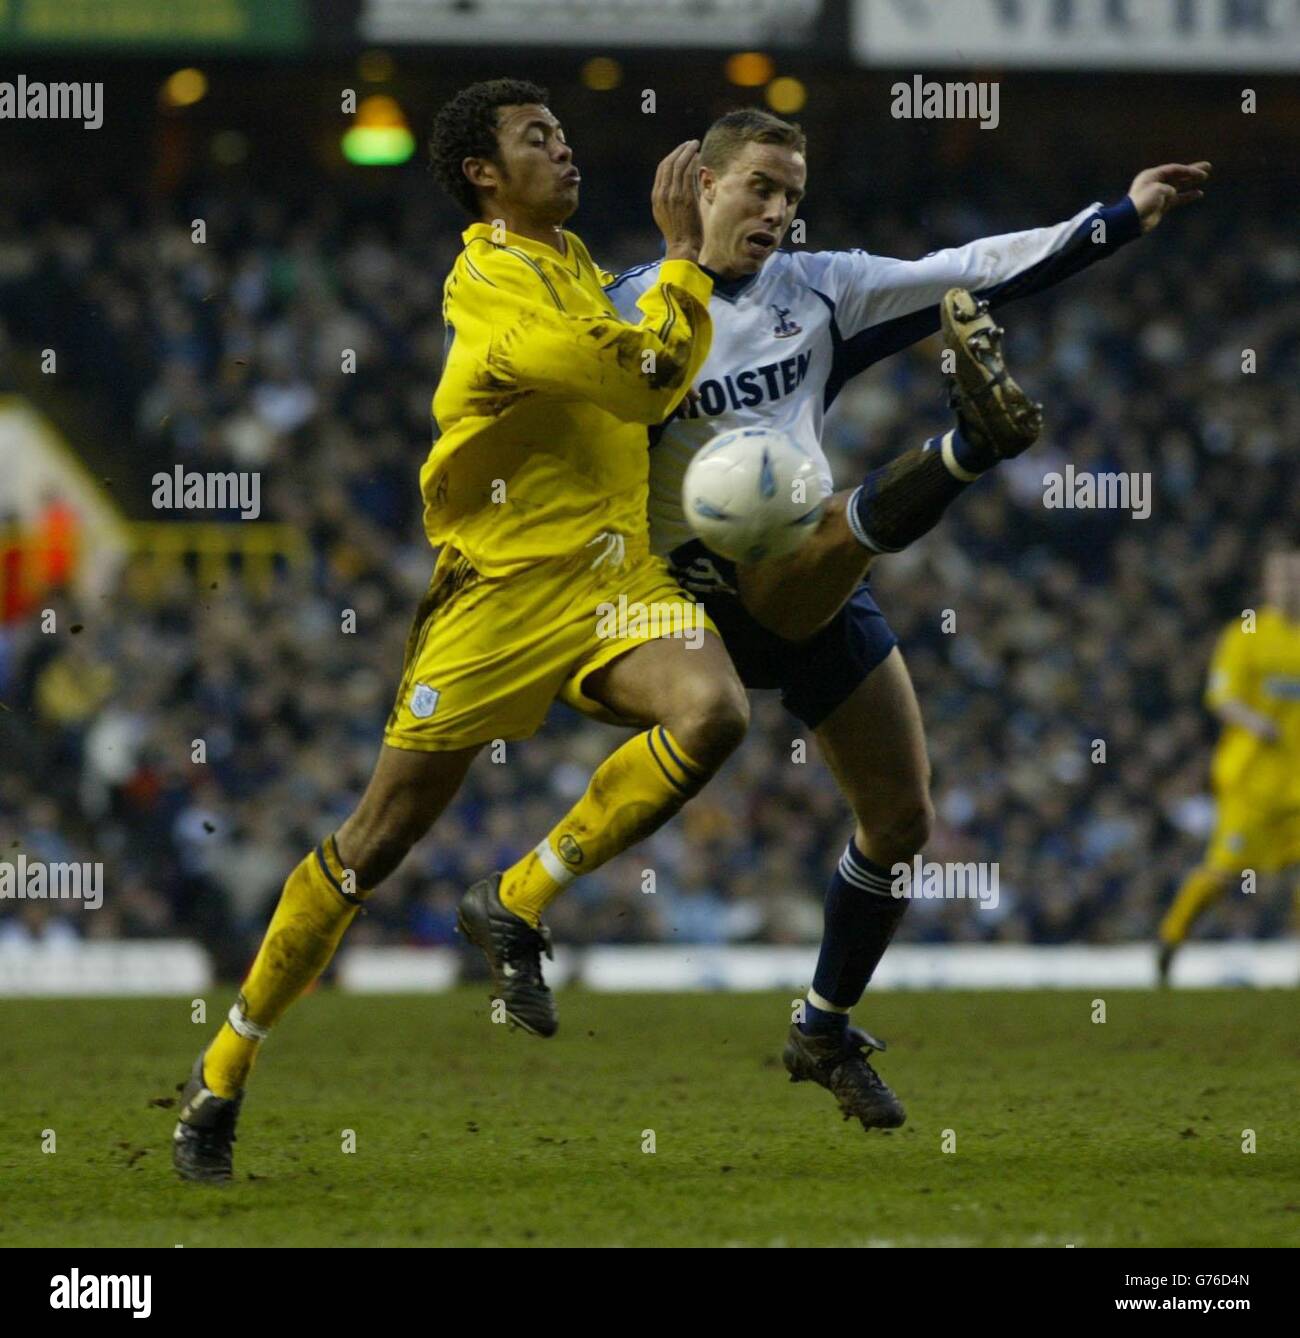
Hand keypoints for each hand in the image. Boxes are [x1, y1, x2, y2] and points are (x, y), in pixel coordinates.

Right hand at [652, 140, 702, 262]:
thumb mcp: (670, 214)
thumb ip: (674, 198)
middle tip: (690, 143)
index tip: (682, 151)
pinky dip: (692, 161)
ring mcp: (672, 195)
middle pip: (668, 164)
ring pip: (678, 165)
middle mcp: (662, 194)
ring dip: (687, 152)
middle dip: (680, 150)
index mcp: (656, 197)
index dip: (672, 157)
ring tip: (695, 144)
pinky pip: (687, 173)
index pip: (662, 170)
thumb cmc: (681, 234)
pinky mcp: (684, 198)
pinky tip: (698, 156)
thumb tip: (683, 183)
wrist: (682, 247)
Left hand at [1127, 161, 1210, 232]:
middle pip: (1177, 175)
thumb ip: (1168, 188)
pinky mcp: (1162, 206)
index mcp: (1151, 175)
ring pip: (1179, 185)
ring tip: (1205, 177)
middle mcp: (1155, 183)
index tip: (1201, 173)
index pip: (1174, 169)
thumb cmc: (1142, 203)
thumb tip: (1172, 193)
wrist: (1132, 222)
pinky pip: (1177, 198)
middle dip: (1192, 171)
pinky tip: (1199, 193)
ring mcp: (1159, 194)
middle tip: (1208, 167)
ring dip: (1191, 181)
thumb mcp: (1157, 190)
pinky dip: (1188, 196)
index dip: (1188, 170)